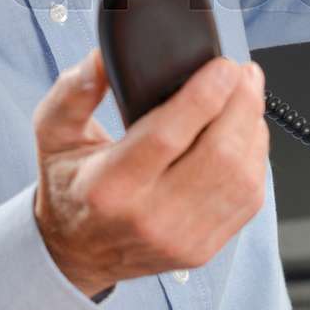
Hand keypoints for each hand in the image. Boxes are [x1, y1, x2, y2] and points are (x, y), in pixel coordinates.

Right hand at [32, 47, 268, 297]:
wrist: (76, 251)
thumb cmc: (69, 185)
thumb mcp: (54, 132)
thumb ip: (74, 91)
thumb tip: (103, 58)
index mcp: (107, 187)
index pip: (166, 137)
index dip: (204, 96)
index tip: (222, 66)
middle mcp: (148, 218)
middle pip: (218, 156)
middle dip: (241, 105)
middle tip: (242, 74)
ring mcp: (181, 238)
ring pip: (241, 177)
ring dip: (253, 129)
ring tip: (246, 97)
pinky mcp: (204, 248)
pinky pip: (248, 200)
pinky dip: (256, 159)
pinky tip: (246, 134)